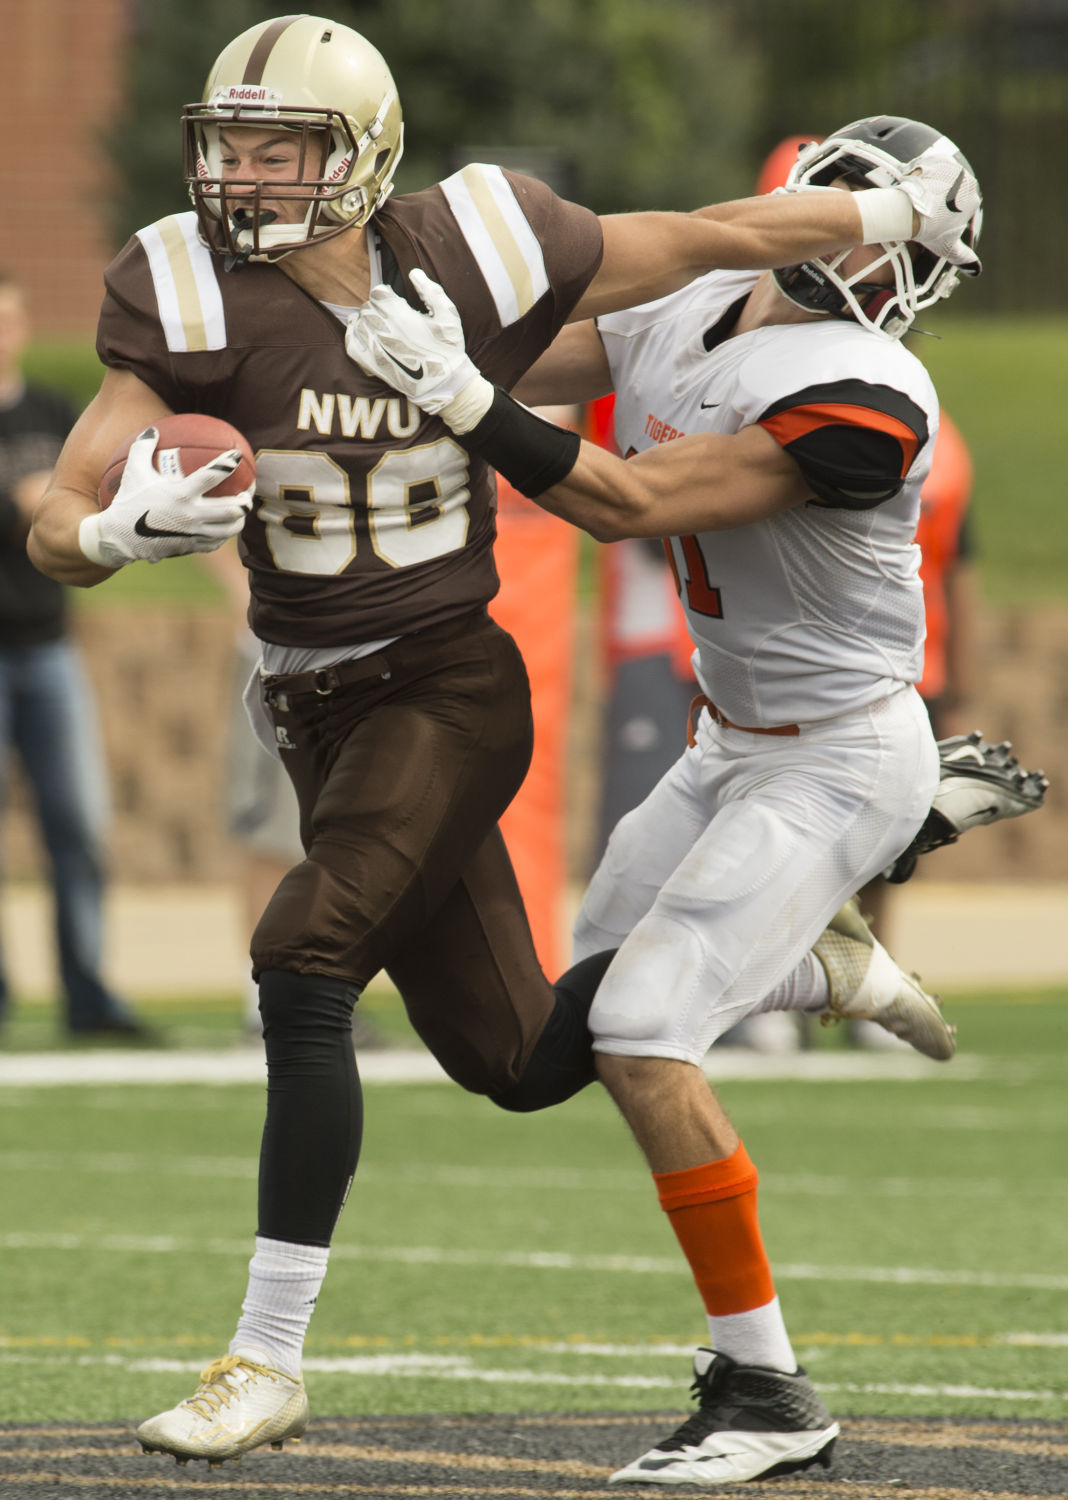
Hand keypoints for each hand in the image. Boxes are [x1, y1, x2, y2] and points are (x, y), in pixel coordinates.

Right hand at [79, 427, 252, 567]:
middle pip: (231, 509)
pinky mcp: (192, 546)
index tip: (236, 456)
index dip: (226, 465)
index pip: (210, 476)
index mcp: (180, 494)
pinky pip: (217, 542)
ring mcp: (193, 533)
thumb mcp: (134, 471)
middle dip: (245, 499)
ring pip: (230, 529)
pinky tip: (226, 527)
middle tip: (248, 491)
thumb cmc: (128, 500)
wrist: (121, 537)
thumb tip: (154, 429)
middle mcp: (191, 514)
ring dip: (240, 519)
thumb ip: (143, 447)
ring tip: (241, 510)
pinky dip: (225, 534)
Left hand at [345, 269, 492, 431]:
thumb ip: (431, 290)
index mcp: (400, 315)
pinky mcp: (370, 363)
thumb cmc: (448, 348)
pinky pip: (351, 343)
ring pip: (359, 323)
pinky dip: (354, 335)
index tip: (395, 300)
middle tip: (391, 316)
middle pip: (368, 307)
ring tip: (381, 326)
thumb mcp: (448, 315)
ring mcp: (374, 347)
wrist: (442, 383)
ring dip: (367, 321)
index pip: (378, 293)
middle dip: (378, 308)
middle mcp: (383, 329)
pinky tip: (365, 334)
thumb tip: (414, 273)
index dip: (386, 294)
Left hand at [897, 154, 981, 272]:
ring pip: (940, 177)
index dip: (943, 212)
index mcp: (972, 200)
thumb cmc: (929, 231)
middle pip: (950, 189)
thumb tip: (976, 271)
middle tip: (921, 207)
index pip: (958, 204)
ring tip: (916, 196)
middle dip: (937, 198)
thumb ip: (963, 257)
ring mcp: (953, 168)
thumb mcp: (948, 248)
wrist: (911, 212)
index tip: (931, 217)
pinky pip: (930, 164)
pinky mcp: (938, 158)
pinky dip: (922, 171)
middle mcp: (967, 181)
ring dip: (930, 184)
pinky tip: (914, 182)